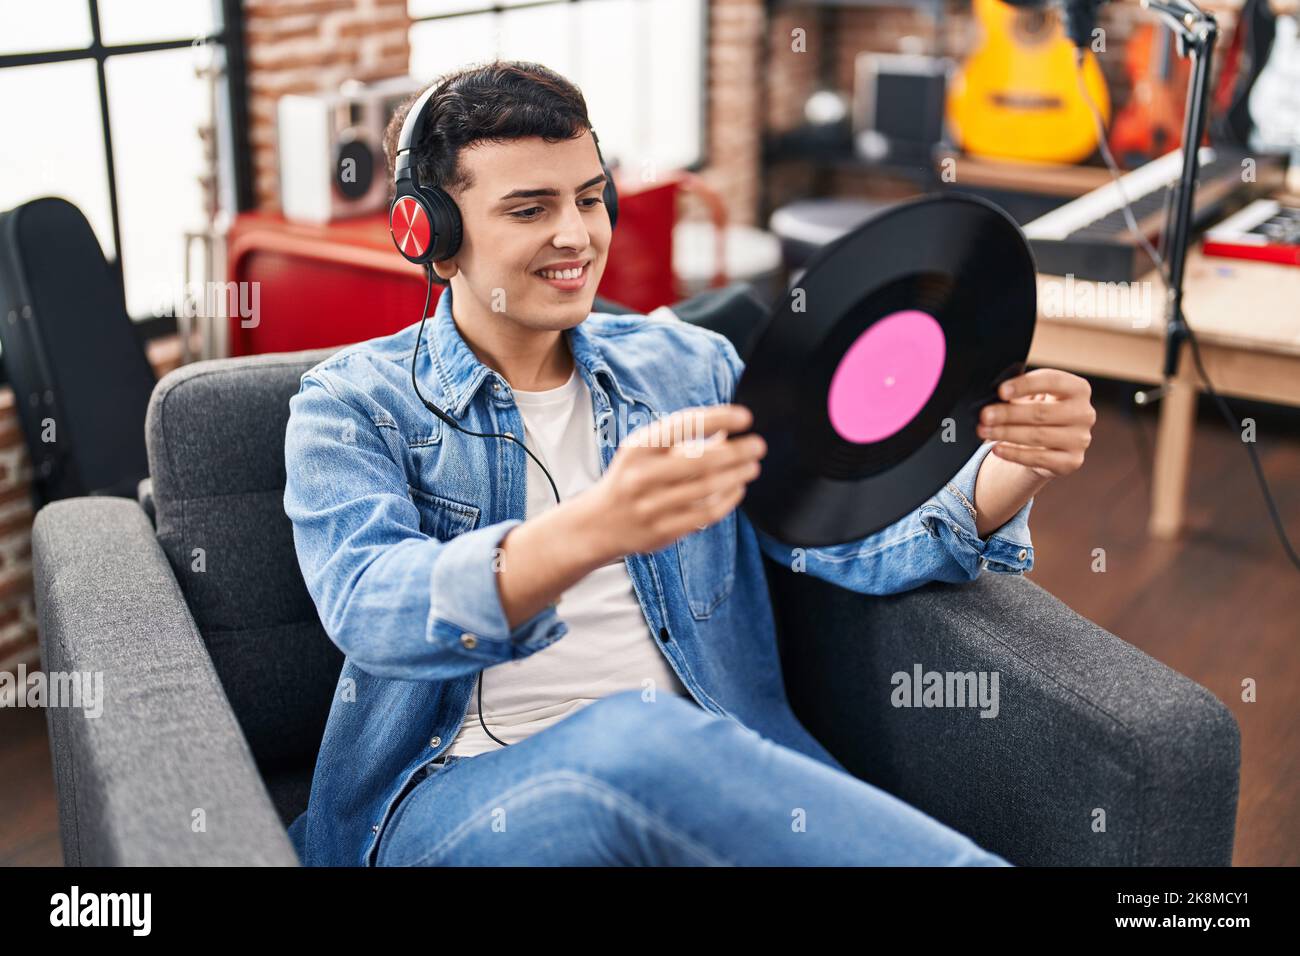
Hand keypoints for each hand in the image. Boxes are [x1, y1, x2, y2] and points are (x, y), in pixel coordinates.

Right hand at [582, 404, 765, 561]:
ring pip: (707, 488)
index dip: (718, 419)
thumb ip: (680, 439)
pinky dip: (728, 499)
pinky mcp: (662, 530)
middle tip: (758, 445)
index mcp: (638, 448)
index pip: (683, 426)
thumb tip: (727, 429)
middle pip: (701, 460)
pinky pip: (705, 514)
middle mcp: (642, 476)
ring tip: (752, 466)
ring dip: (737, 475)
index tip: (745, 418)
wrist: (598, 523)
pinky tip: (737, 488)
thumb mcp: (644, 451)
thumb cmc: (631, 478)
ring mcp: (651, 506)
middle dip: (737, 451)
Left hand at [975, 368, 1094, 479]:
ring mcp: (1080, 439)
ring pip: (1038, 436)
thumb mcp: (1031, 397)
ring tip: (984, 431)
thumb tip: (990, 395)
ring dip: (1006, 433)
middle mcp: (1084, 413)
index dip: (1025, 385)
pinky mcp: (1072, 461)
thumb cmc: (1036, 412)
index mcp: (1078, 388)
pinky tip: (997, 449)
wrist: (1047, 444)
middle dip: (1008, 414)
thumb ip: (1017, 392)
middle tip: (984, 415)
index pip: (1052, 381)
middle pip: (1042, 412)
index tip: (1000, 391)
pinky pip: (1039, 458)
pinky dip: (1014, 454)